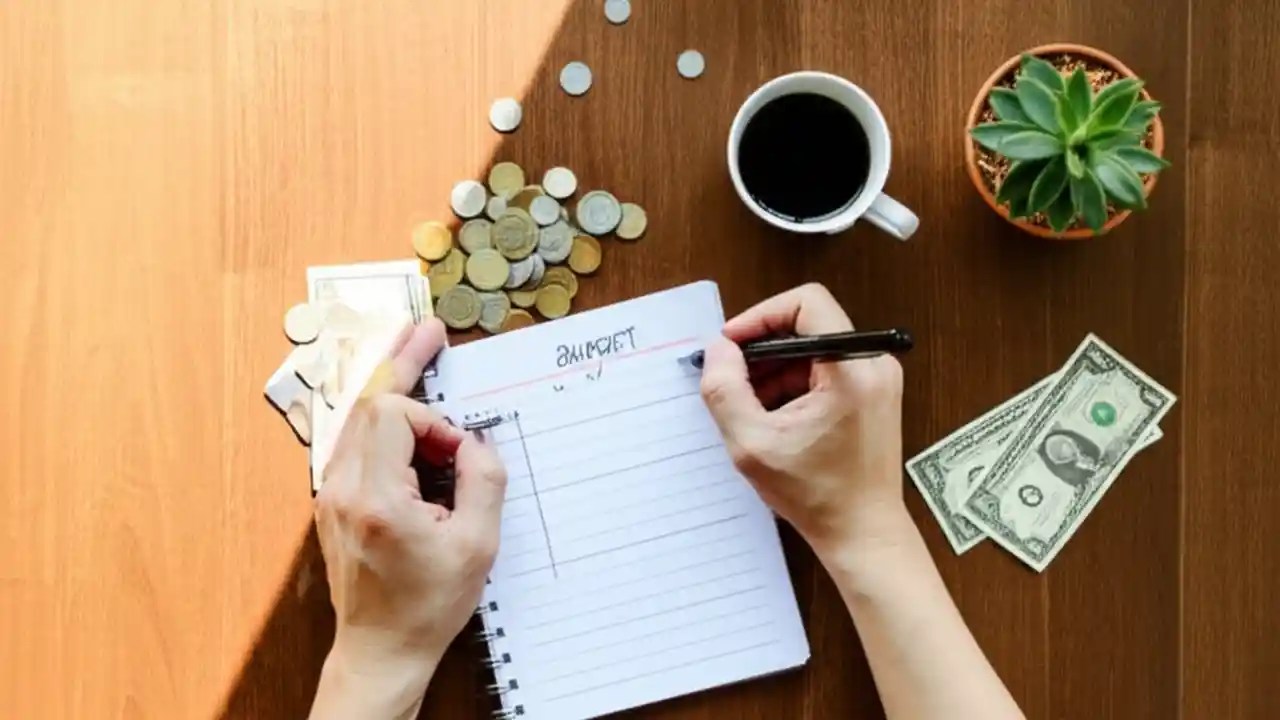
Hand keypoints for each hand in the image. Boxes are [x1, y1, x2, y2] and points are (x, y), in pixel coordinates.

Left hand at [310, 319, 506, 716]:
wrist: (381, 651)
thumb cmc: (427, 605)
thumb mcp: (477, 545)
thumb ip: (483, 479)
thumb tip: (477, 439)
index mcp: (375, 499)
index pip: (393, 415)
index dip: (435, 422)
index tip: (461, 455)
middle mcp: (341, 489)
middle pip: (366, 403)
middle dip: (402, 365)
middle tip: (429, 330)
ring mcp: (330, 495)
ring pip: (357, 419)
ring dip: (392, 391)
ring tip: (416, 351)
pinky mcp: (332, 502)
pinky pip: (355, 443)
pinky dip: (385, 423)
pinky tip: (407, 413)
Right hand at [700, 284, 905, 555]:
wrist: (862, 531)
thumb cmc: (816, 495)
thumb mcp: (752, 444)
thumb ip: (725, 390)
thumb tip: (718, 349)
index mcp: (851, 370)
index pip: (806, 302)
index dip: (761, 316)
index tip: (732, 344)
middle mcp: (873, 365)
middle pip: (808, 323)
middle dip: (763, 348)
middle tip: (733, 378)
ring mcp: (878, 379)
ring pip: (814, 346)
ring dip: (776, 368)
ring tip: (752, 406)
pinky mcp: (874, 393)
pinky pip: (826, 368)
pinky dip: (795, 383)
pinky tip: (774, 416)